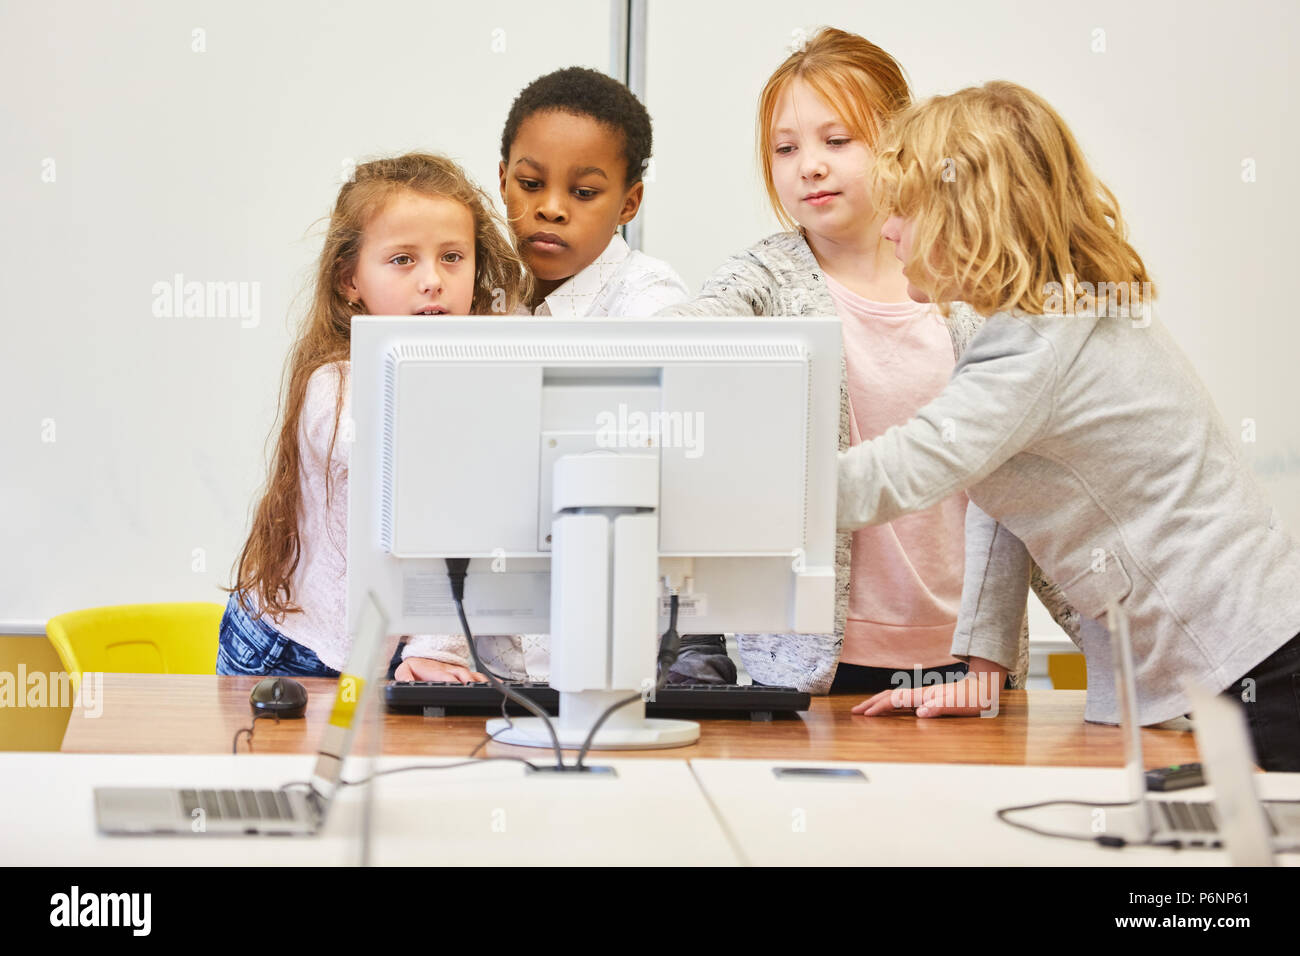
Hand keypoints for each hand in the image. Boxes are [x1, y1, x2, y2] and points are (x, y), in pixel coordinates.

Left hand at [394, 657, 487, 682]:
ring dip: (479, 680)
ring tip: (487, 686)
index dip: (450, 679)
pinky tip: (495, 684)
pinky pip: (477, 676)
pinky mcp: (463, 675)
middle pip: (462, 674)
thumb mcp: (405, 670)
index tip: (456, 684)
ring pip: (471, 675)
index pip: (444, 675)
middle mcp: (449, 670)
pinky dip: (487, 679)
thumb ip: (404, 676)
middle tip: (472, 688)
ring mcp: (457, 672)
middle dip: (467, 681)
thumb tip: (406, 681)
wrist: (422, 661)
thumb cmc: (415, 668)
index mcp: (435, 670)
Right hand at [851, 661, 1004, 717]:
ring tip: (865, 709)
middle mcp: (921, 693)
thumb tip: (919, 713)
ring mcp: (923, 695)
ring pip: (894, 697)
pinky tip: (888, 709)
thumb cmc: (973, 699)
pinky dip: (889, 704)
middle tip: (855, 711)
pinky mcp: (927, 698)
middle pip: (889, 696)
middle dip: (871, 703)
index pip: (896, 700)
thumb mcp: (959, 706)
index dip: (879, 707)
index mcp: (924, 695)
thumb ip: (939, 708)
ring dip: (878, 702)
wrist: (983, 688)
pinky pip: (902, 700)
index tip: (865, 715)